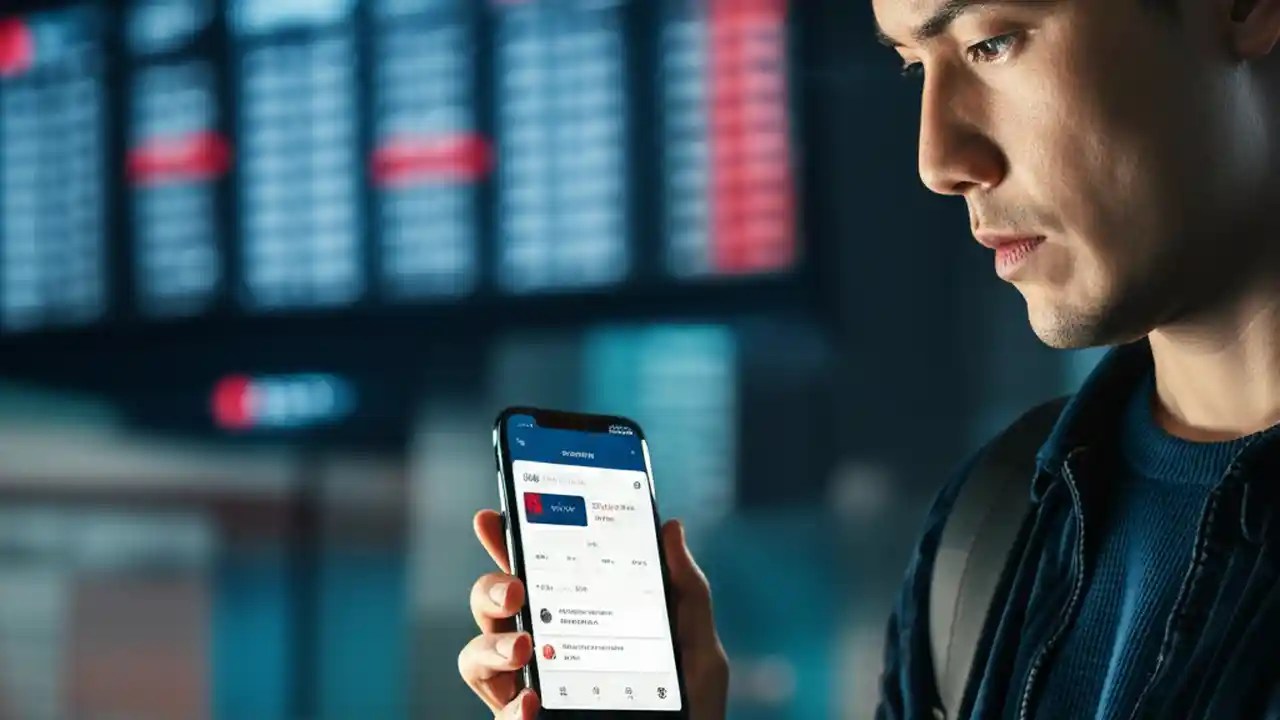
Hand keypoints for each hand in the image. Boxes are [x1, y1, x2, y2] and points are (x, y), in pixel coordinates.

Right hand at [458, 509, 729, 718]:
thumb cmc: (689, 708)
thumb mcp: (696, 648)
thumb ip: (686, 591)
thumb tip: (670, 528)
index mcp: (577, 616)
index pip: (532, 570)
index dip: (505, 540)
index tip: (493, 516)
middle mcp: (545, 648)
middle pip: (493, 605)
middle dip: (490, 587)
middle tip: (517, 589)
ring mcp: (530, 689)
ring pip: (476, 655)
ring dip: (490, 644)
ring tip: (523, 647)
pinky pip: (500, 714)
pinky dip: (511, 708)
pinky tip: (532, 702)